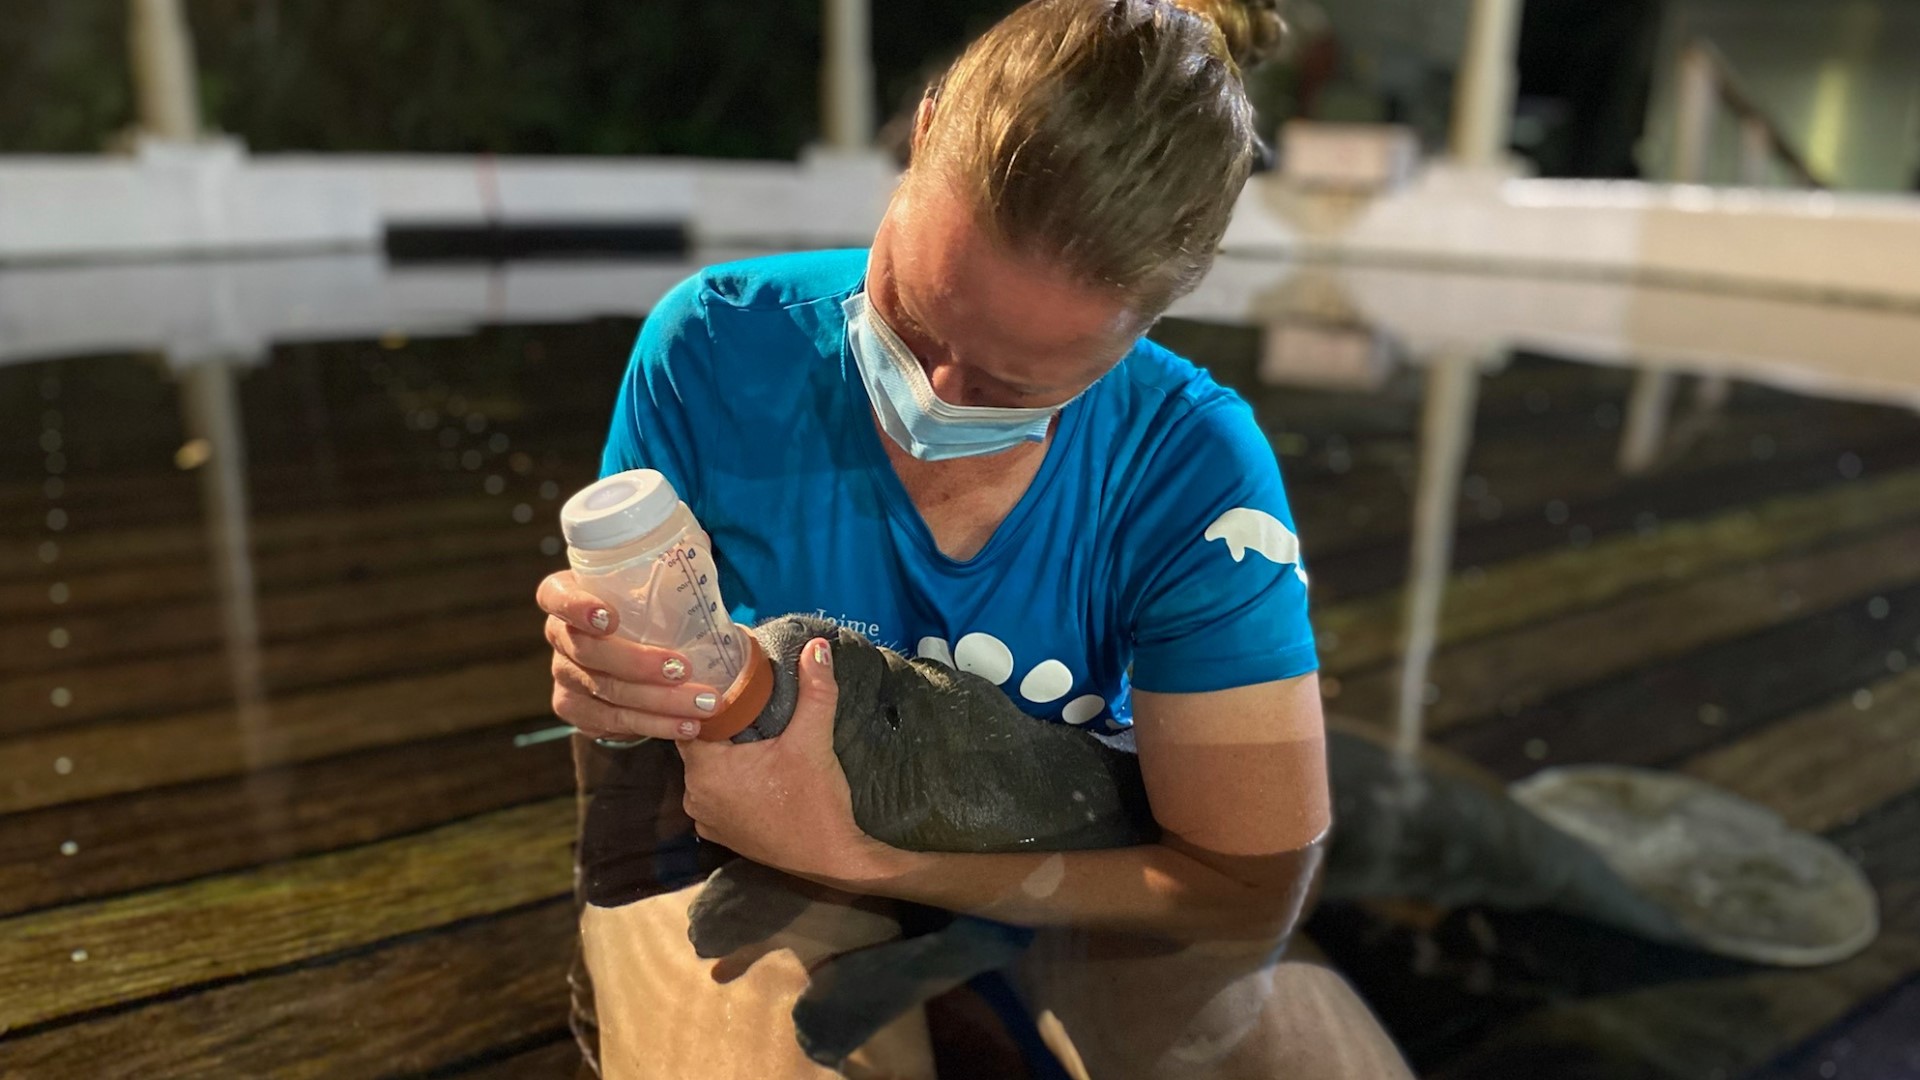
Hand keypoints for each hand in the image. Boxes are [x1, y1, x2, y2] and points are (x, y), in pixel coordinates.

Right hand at [538, 570, 722, 741]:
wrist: (631, 658)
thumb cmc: (644, 610)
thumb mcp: (647, 584)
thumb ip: (664, 565)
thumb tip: (703, 542)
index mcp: (567, 595)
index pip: (554, 595)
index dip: (576, 606)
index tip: (610, 618)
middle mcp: (559, 636)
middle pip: (589, 652)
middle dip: (640, 664)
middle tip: (684, 668)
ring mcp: (564, 676)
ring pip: (608, 693)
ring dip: (660, 703)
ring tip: (704, 705)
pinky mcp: (575, 710)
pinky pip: (614, 722)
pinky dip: (655, 725)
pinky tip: (687, 726)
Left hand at [678, 637, 888, 884]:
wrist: (832, 860)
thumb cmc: (816, 801)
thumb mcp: (814, 741)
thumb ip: (815, 690)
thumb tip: (817, 646)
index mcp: (706, 769)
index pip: (689, 719)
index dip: (706, 697)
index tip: (726, 678)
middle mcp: (695, 796)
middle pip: (698, 742)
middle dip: (719, 721)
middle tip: (745, 696)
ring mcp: (706, 819)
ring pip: (706, 768)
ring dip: (724, 751)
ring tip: (750, 726)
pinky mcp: (722, 834)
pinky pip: (715, 793)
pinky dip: (729, 778)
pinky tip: (753, 765)